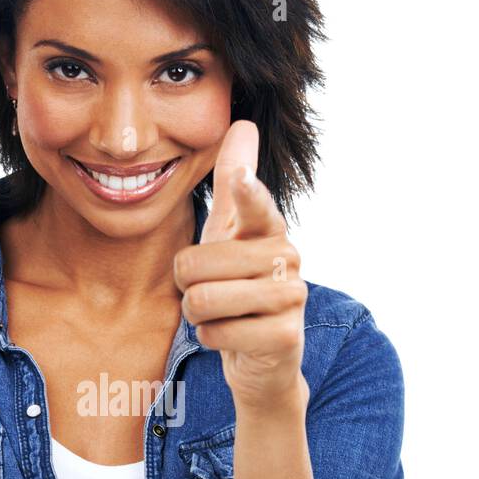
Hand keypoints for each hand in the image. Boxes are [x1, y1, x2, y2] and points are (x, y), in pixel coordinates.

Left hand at [174, 119, 307, 412]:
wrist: (264, 356)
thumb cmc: (240, 285)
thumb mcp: (232, 234)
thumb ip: (235, 185)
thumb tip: (244, 122)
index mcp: (269, 230)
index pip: (256, 207)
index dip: (247, 194)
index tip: (242, 178)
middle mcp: (287, 258)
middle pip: (197, 265)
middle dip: (187, 285)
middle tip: (209, 290)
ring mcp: (291, 298)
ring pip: (204, 300)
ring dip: (198, 313)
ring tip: (221, 313)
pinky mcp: (284, 337)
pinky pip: (216, 333)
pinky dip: (212, 338)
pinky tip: (232, 336)